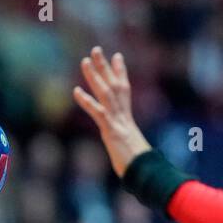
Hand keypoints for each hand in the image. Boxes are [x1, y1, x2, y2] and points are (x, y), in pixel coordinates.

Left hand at [72, 46, 151, 177]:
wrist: (146, 173)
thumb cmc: (141, 167)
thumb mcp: (134, 153)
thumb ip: (132, 148)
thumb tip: (132, 153)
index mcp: (128, 120)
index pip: (124, 91)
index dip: (120, 73)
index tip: (116, 56)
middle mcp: (123, 116)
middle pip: (114, 85)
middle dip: (105, 67)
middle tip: (96, 49)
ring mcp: (118, 122)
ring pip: (106, 93)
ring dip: (95, 76)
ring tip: (85, 61)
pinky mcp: (111, 131)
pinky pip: (98, 113)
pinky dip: (87, 101)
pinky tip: (76, 91)